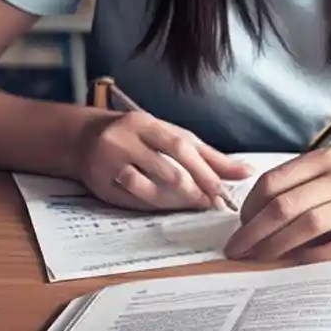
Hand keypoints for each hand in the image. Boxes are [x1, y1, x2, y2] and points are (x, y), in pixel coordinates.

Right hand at [73, 110, 250, 210]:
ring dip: (174, 201)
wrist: (83, 138)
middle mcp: (124, 139)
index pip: (181, 147)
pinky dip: (152, 205)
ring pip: (147, 188)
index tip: (223, 191)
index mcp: (146, 123)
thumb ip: (209, 156)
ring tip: (191, 204)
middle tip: (210, 203)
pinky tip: (165, 207)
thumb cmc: (140, 137)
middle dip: (194, 189)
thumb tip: (246, 172)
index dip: (205, 171)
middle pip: (167, 169)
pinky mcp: (99, 184)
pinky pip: (131, 200)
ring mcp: (109, 162)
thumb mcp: (172, 137)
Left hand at [223, 145, 330, 261]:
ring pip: (307, 225)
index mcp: (330, 158)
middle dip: (253, 231)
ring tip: (259, 259)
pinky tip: (298, 262)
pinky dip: (313, 255)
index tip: (241, 224)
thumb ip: (311, 177)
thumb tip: (268, 205)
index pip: (275, 181)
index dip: (250, 206)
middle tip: (236, 250)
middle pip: (285, 206)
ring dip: (276, 246)